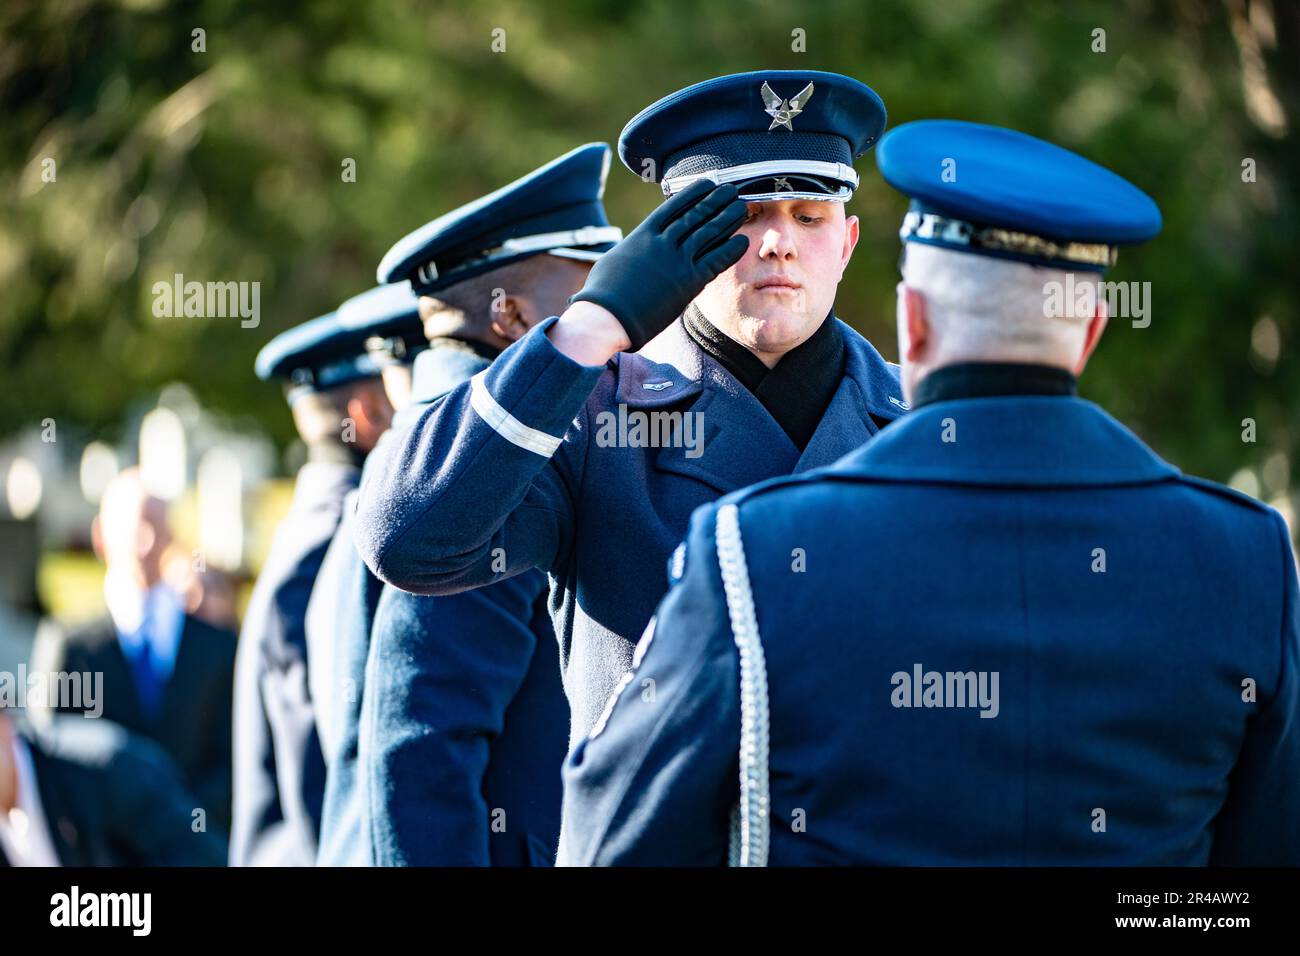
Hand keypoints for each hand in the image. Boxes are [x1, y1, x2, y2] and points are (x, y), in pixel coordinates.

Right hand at [569, 181, 748, 350]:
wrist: (607, 316)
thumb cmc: (603, 294)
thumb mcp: (613, 261)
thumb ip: (630, 252)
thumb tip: (631, 251)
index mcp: (642, 234)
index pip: (673, 207)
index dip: (693, 194)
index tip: (707, 184)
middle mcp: (661, 242)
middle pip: (695, 215)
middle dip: (715, 201)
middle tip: (731, 191)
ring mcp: (676, 261)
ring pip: (708, 233)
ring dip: (727, 219)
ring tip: (741, 207)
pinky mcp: (687, 282)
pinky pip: (715, 261)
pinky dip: (730, 250)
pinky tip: (743, 241)